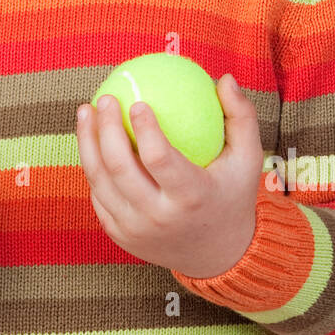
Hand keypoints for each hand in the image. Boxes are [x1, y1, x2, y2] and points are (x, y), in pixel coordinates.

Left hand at [75, 73, 263, 279]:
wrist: (218, 256)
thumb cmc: (233, 197)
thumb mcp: (248, 160)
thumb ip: (241, 117)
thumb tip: (224, 78)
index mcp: (191, 198)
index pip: (160, 159)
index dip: (145, 129)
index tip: (137, 101)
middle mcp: (159, 217)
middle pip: (120, 168)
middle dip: (105, 128)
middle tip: (105, 97)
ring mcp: (135, 230)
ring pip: (99, 181)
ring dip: (87, 142)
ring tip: (86, 111)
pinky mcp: (120, 235)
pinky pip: (98, 195)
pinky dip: (91, 166)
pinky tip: (90, 139)